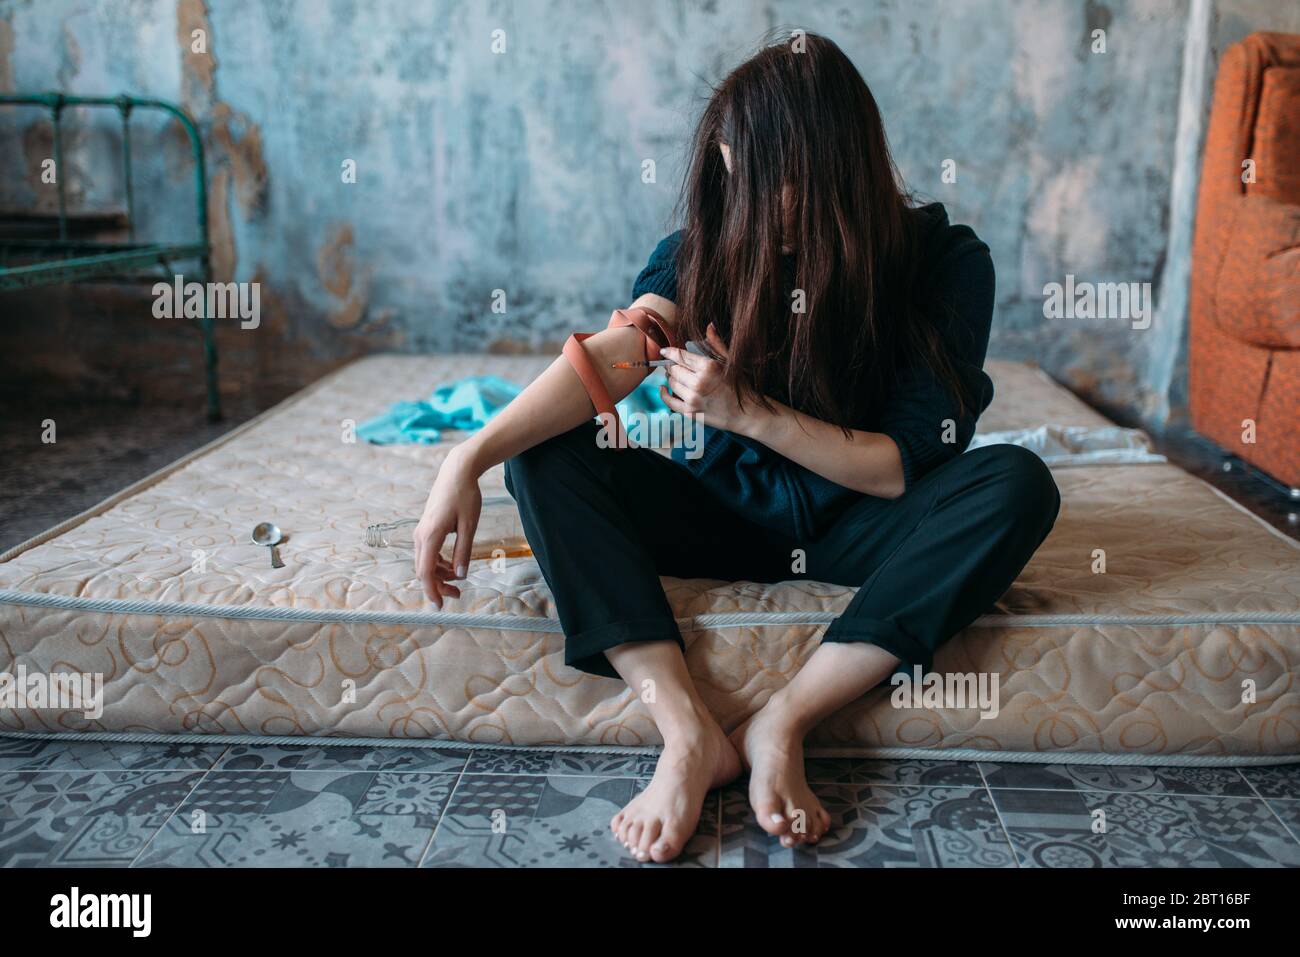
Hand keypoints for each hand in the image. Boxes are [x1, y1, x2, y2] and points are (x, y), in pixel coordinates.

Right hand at [413, 445, 481, 606]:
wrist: (456, 472)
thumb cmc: (465, 496)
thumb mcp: (469, 526)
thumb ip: (464, 552)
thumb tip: (460, 576)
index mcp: (430, 535)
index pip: (426, 572)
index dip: (431, 591)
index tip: (439, 606)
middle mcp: (420, 535)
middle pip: (423, 570)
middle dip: (438, 586)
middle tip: (457, 595)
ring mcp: (421, 532)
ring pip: (424, 563)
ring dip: (439, 575)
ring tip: (458, 581)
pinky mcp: (425, 529)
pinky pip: (427, 553)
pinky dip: (438, 564)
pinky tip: (452, 566)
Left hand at [659, 324, 744, 431]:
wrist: (746, 413)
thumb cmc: (740, 386)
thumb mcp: (730, 362)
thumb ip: (716, 344)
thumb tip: (709, 326)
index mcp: (708, 367)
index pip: (680, 356)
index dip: (670, 352)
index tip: (664, 351)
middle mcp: (698, 383)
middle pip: (674, 369)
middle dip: (673, 366)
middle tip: (676, 365)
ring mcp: (693, 399)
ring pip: (671, 383)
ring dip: (672, 378)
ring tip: (678, 376)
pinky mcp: (690, 412)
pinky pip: (669, 401)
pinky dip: (664, 394)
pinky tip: (664, 389)